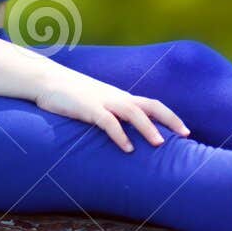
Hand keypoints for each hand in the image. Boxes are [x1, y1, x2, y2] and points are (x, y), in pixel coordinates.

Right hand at [33, 76, 190, 152]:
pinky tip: (127, 149)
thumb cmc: (70, 96)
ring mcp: (103, 101)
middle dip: (170, 119)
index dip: (171, 117)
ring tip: (160, 144)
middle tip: (186, 135)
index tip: (186, 131)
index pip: (152, 104)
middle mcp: (116, 97)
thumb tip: (121, 134)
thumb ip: (109, 116)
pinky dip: (120, 135)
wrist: (45, 81)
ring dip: (148, 128)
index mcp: (120, 97)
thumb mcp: (95, 104)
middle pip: (151, 105)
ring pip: (133, 112)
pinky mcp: (88, 108)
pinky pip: (108, 122)